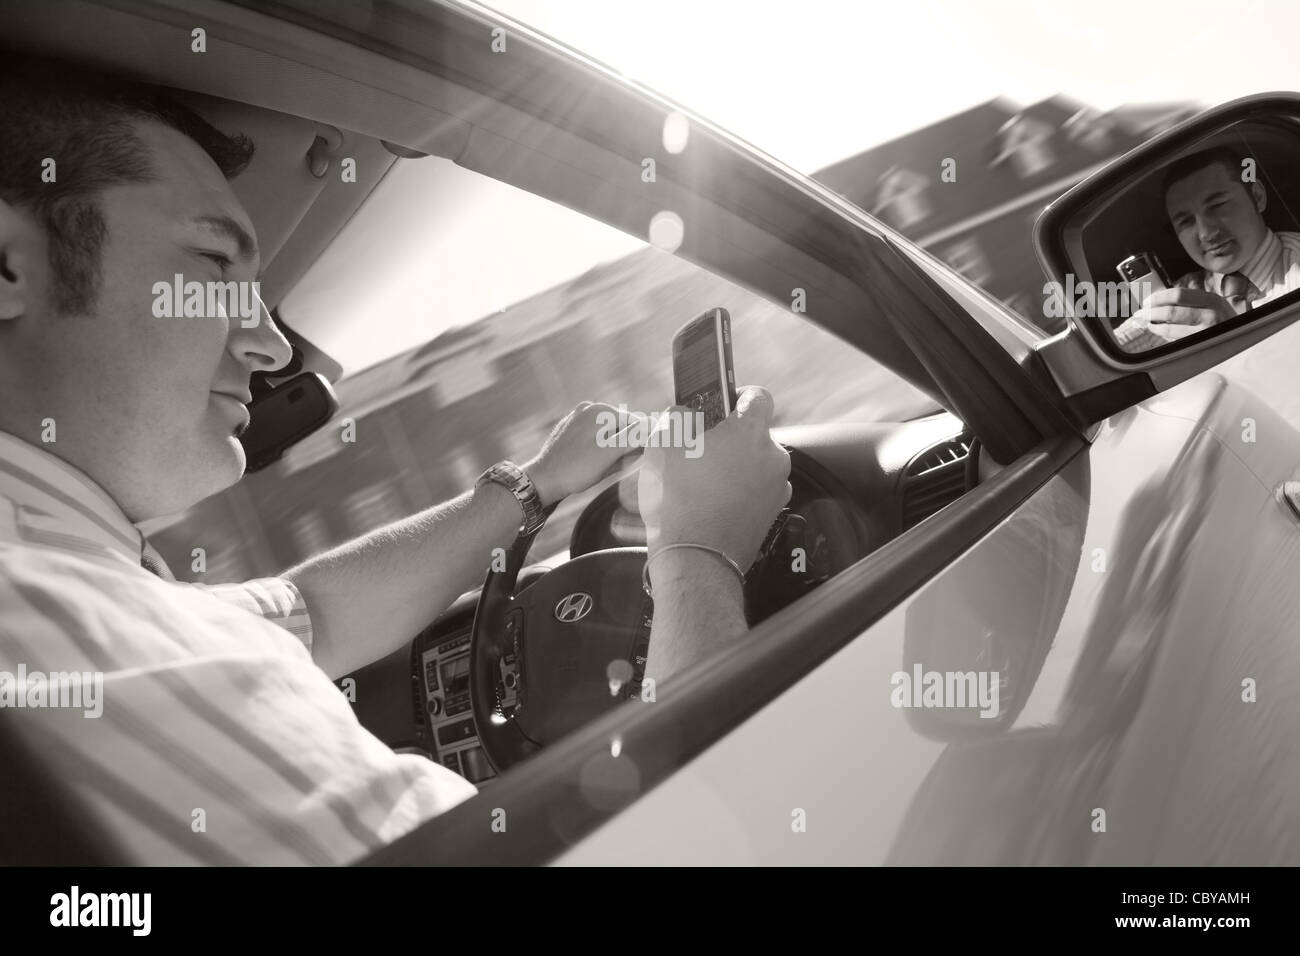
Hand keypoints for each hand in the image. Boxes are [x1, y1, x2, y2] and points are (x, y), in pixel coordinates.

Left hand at [521, 401, 641, 506]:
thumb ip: (633, 437)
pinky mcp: (571, 431)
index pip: (634, 423)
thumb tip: (653, 425)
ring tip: (601, 467)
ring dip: (612, 450)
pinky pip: (594, 438)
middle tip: (616, 467)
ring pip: (608, 434)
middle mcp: (588, 409)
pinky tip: (591, 465)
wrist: (543, 481)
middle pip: (621, 428)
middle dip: (624, 447)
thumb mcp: (609, 454)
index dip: (640, 443)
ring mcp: (578, 419)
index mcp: (600, 411)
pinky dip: (599, 450)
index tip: (636, 461)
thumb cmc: (575, 469)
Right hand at [638, 385, 791, 570]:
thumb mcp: (663, 443)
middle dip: (730, 439)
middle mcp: (772, 458)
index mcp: (750, 432)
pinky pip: (757, 492)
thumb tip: (685, 414)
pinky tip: (714, 503)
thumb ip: (678, 416)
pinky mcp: (773, 514)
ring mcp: (777, 488)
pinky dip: (740, 492)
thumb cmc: (679, 502)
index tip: (725, 402)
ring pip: (756, 464)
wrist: (695, 559)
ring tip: (703, 482)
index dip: (739, 395)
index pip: (758, 396)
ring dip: (735, 467)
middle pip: (754, 435)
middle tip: (701, 449)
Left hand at [1139, 287, 1237, 340]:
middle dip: (1151, 313)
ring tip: (1148, 323)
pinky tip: (1160, 332)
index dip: (1158, 298)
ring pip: (1170, 328)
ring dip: (1154, 326)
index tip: (1148, 301)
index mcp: (1210, 300)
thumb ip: (1189, 300)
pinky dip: (1164, 335)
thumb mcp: (1211, 303)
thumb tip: (1159, 300)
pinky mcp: (1199, 345)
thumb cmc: (1223, 318)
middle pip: (1171, 312)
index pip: (1177, 295)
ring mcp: (1204, 332)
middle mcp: (1209, 315)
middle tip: (1141, 313)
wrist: (1242, 335)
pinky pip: (1175, 340)